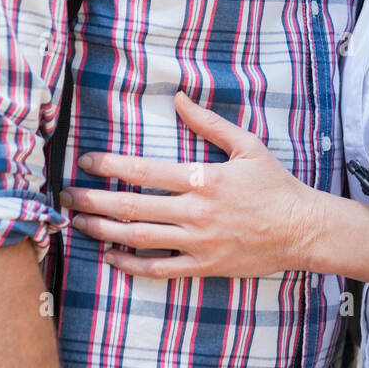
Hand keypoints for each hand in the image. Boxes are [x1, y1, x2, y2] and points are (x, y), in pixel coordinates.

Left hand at [58, 93, 322, 279]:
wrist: (302, 229)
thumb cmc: (275, 184)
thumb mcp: (247, 145)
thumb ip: (208, 122)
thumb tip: (178, 98)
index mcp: (203, 179)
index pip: (144, 171)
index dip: (109, 166)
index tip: (85, 161)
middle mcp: (195, 212)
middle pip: (131, 207)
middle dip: (92, 199)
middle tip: (65, 194)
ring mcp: (197, 243)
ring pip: (138, 238)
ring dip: (102, 230)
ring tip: (76, 221)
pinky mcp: (203, 267)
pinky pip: (158, 269)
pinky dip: (130, 264)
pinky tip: (110, 256)